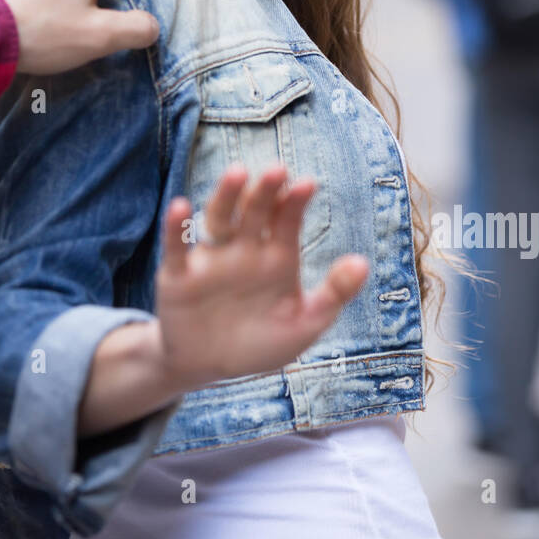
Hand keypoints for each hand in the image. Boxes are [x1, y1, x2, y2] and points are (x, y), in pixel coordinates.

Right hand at [154, 165, 368, 391]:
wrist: (208, 368)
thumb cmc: (260, 343)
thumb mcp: (303, 324)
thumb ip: (333, 294)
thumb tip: (363, 262)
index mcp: (276, 257)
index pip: (287, 221)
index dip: (295, 202)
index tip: (307, 184)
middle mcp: (244, 250)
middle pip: (254, 212)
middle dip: (265, 192)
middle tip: (277, 171)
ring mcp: (211, 260)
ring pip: (218, 220)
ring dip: (226, 197)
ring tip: (237, 173)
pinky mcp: (179, 276)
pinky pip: (176, 249)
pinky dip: (176, 228)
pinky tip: (180, 207)